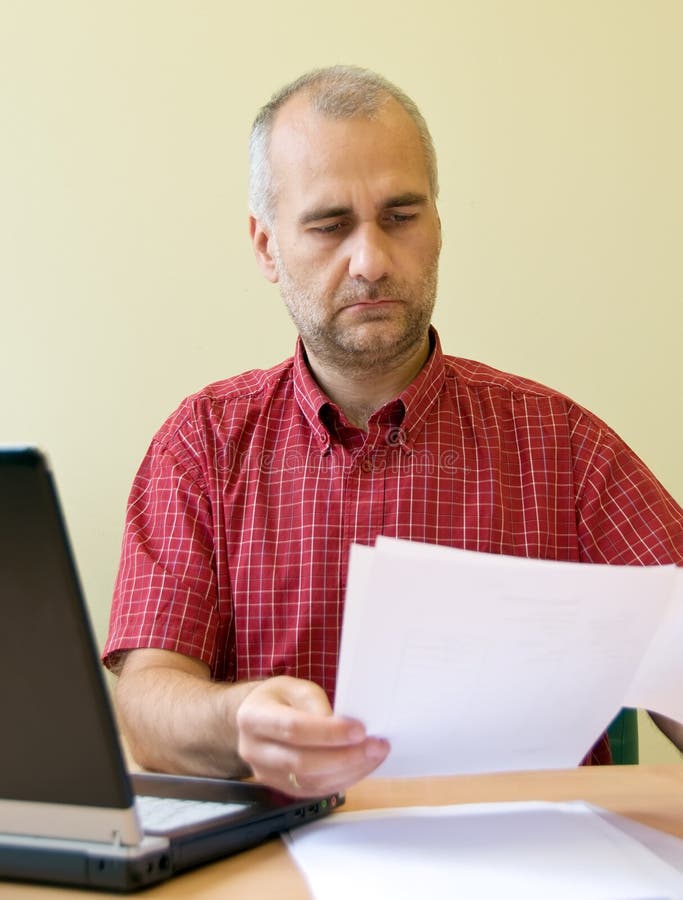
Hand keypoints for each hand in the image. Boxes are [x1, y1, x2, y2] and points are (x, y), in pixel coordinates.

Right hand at [235, 676, 389, 796]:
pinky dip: (343, 780)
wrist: (257, 719)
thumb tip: (341, 724)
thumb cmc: (278, 699)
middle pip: (302, 763)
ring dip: (349, 771)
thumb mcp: (293, 686)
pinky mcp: (282, 788)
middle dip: (345, 756)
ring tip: (375, 754)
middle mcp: (254, 750)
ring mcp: (266, 774)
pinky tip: (362, 766)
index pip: (293, 729)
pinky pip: (316, 791)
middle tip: (375, 746)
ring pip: (311, 782)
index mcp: (253, 718)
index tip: (360, 730)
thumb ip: (314, 702)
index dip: (329, 732)